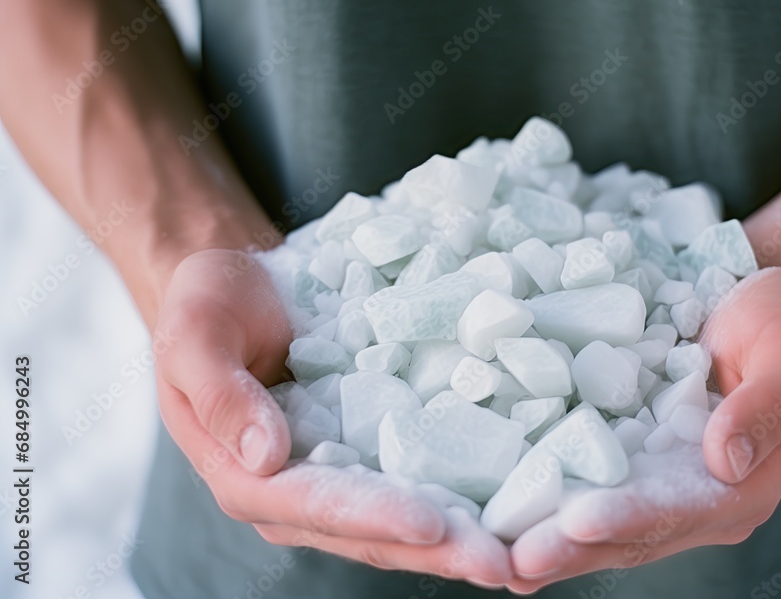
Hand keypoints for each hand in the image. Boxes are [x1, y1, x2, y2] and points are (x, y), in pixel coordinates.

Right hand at [153, 249, 511, 586]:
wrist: (237, 289)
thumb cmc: (206, 308)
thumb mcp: (194, 336)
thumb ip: (221, 396)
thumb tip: (266, 456)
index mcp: (245, 476)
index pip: (317, 506)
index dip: (375, 516)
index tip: (432, 523)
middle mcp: (291, 492)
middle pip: (369, 530)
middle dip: (435, 549)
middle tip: (501, 562)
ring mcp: (331, 477)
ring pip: (396, 521)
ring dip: (455, 539)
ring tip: (513, 552)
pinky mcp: (362, 453)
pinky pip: (410, 482)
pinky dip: (455, 499)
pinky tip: (500, 509)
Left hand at [505, 267, 780, 592]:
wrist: (764, 293)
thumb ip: (767, 406)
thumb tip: (727, 461)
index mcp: (744, 485)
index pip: (681, 512)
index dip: (630, 519)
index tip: (577, 524)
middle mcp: (697, 495)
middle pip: (630, 530)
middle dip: (570, 546)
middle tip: (512, 560)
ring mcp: (659, 476)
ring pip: (598, 515)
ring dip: (547, 533)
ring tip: (493, 550)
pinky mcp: (629, 451)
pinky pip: (584, 476)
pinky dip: (544, 492)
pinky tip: (500, 505)